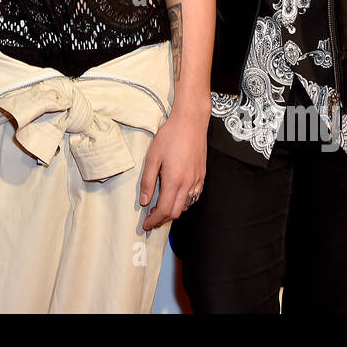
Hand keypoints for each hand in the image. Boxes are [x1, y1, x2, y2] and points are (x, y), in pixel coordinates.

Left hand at [139, 109, 207, 229]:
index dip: (154, 221)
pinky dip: (183, 202)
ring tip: (160, 206)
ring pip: (186, 205)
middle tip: (151, 218)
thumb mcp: (152, 157)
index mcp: (174, 180)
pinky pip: (194, 196)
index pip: (165, 210)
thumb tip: (144, 201)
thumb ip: (148, 181)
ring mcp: (197, 180)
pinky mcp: (202, 175)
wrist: (191, 122)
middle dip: (163, 219)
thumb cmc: (170, 136)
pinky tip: (175, 195)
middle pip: (176, 212)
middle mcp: (188, 183)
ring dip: (173, 211)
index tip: (146, 224)